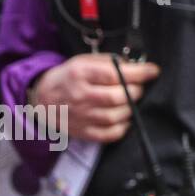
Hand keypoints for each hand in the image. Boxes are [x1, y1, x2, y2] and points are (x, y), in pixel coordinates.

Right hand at [33, 55, 160, 143]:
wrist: (41, 97)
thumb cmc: (69, 76)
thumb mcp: (84, 61)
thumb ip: (109, 62)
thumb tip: (135, 67)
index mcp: (80, 74)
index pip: (114, 74)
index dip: (139, 73)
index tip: (153, 71)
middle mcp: (79, 96)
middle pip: (117, 97)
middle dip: (136, 91)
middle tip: (139, 87)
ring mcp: (79, 116)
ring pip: (114, 117)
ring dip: (130, 109)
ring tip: (131, 101)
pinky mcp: (81, 132)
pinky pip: (107, 134)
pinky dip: (122, 128)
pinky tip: (125, 119)